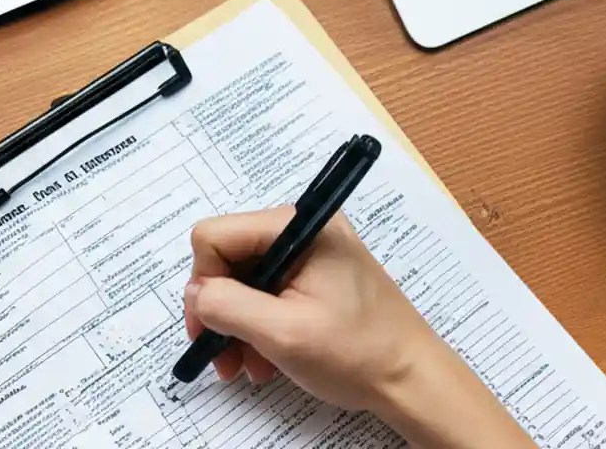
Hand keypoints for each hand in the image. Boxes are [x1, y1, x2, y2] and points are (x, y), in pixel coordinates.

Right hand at [183, 206, 440, 411]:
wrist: (411, 378)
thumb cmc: (358, 353)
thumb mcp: (282, 332)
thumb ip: (227, 306)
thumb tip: (195, 293)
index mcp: (298, 226)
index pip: (215, 236)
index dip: (205, 283)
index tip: (209, 328)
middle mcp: (303, 229)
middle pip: (227, 258)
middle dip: (220, 311)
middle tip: (223, 358)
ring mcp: (310, 253)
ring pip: (244, 281)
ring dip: (237, 327)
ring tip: (247, 367)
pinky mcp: (315, 276)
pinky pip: (268, 293)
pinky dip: (258, 328)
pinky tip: (265, 360)